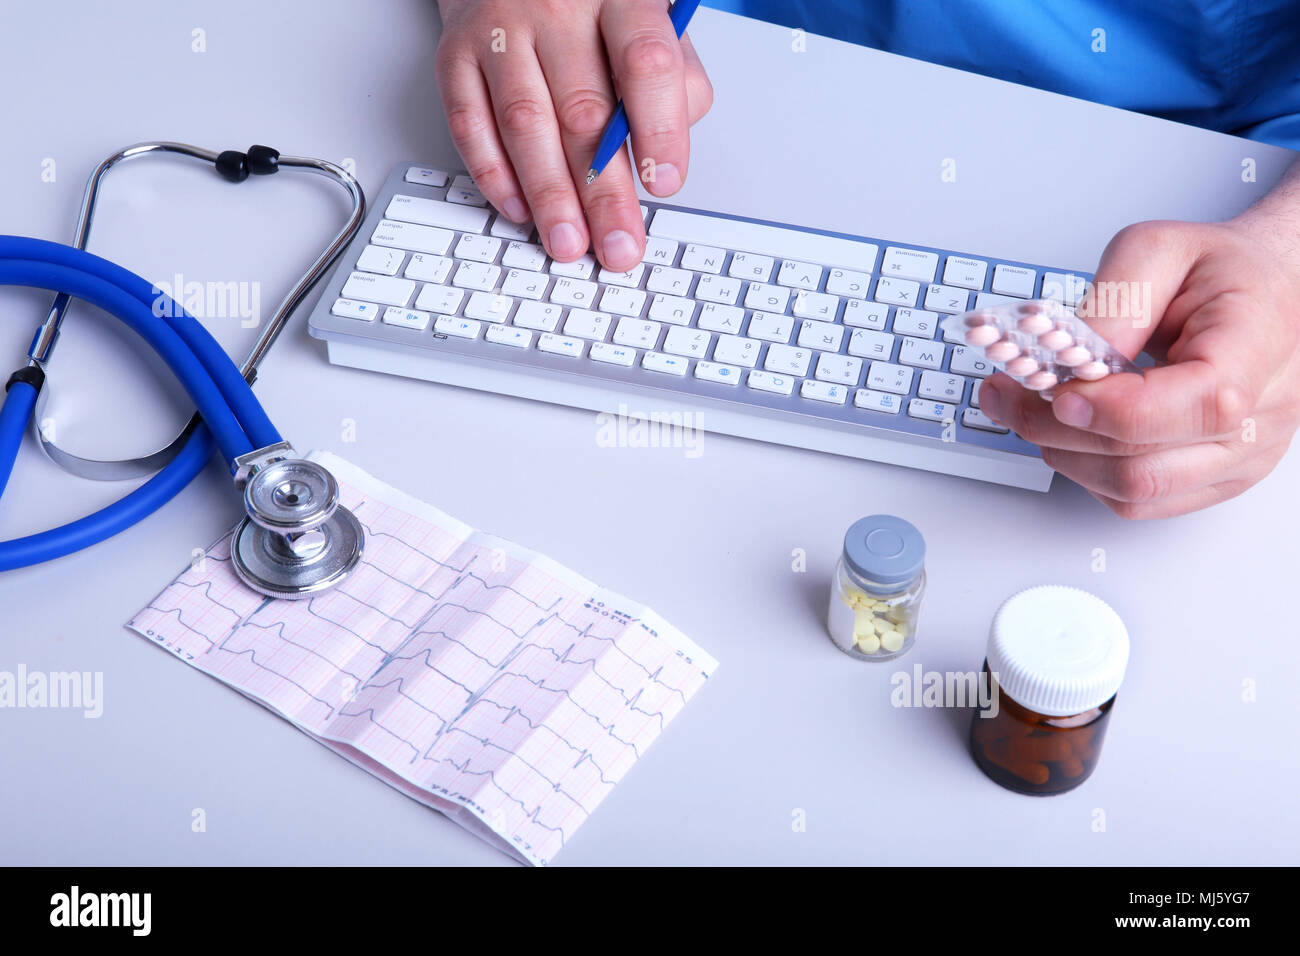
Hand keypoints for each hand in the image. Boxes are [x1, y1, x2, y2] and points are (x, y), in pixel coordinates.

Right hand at [434, 0, 713, 270]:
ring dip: (548, 195)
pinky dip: (495, 175)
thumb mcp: (650, 19)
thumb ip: (674, 81)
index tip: (664, 185)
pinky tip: (520, 209)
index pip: (645, 63)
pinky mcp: (456, 54)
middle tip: (618, 245)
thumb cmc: (593, 4)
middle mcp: (556, 7)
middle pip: (582, 111)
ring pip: (525, 125)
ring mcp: (499, 29)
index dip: (659, 130)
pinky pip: (471, 123)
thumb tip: (663, 156)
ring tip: (568, 243)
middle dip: (602, 193)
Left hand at [979, 215, 1299, 517]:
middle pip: (1144, 463)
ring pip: (1134, 493)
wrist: (1267, 291)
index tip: (1057, 389)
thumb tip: (1073, 359)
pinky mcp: (1215, 479)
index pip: (1192, 406)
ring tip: (1032, 410)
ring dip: (1065, 456)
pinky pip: (1140, 502)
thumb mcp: (1162, 249)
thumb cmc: (1223, 271)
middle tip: (1007, 395)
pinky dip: (1089, 472)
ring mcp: (1240, 457)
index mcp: (1256, 348)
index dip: (1110, 409)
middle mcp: (1259, 416)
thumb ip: (1117, 302)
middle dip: (1056, 432)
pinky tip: (1073, 433)